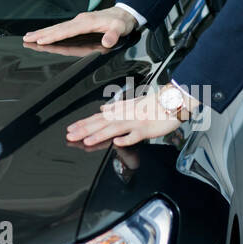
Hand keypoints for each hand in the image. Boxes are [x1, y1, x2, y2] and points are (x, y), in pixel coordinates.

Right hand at [22, 5, 138, 50]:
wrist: (124, 14)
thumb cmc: (121, 22)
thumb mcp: (121, 29)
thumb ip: (113, 35)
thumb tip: (107, 41)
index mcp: (86, 22)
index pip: (66, 31)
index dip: (53, 36)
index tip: (40, 41)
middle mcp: (80, 20)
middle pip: (56, 28)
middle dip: (41, 34)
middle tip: (26, 39)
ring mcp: (78, 21)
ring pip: (57, 27)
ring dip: (42, 32)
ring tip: (29, 37)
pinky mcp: (78, 23)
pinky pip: (61, 28)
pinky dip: (50, 31)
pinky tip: (44, 35)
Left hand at [66, 84, 182, 148]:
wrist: (172, 101)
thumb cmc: (154, 104)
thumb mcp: (132, 104)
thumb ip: (117, 107)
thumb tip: (103, 109)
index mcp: (121, 111)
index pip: (98, 118)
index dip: (83, 123)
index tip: (69, 129)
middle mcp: (125, 116)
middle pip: (102, 123)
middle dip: (85, 130)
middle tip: (70, 136)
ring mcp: (135, 122)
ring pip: (115, 129)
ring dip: (100, 135)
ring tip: (86, 141)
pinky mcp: (147, 129)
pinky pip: (135, 135)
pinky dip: (126, 139)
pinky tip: (117, 142)